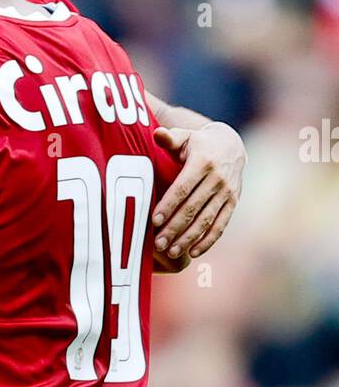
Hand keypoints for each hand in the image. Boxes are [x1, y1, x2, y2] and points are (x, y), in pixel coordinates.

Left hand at [153, 123, 245, 259]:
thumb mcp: (185, 137)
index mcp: (203, 161)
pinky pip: (220, 225)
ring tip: (171, 252)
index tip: (154, 220)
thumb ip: (170, 138)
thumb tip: (157, 133)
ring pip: (206, 220)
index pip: (183, 187)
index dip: (169, 205)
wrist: (231, 146)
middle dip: (174, 227)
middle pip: (193, 208)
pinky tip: (193, 253)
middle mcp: (217, 179)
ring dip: (189, 238)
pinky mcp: (233, 203)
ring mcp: (227, 192)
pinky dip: (208, 240)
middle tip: (158, 244)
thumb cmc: (198, 143)